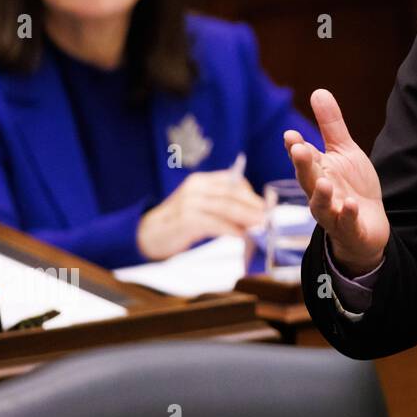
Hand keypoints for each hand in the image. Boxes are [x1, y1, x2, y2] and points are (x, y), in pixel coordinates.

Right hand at [137, 169, 266, 260]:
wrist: (149, 234)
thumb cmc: (181, 222)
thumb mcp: (202, 207)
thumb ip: (224, 207)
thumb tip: (256, 216)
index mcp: (201, 180)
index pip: (233, 181)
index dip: (251, 194)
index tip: (265, 207)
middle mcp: (195, 187)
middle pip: (231, 194)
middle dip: (252, 206)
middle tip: (267, 217)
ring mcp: (189, 202)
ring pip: (225, 207)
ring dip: (246, 217)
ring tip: (259, 226)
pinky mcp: (185, 219)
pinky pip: (214, 223)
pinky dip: (230, 229)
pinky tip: (241, 235)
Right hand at [285, 88, 388, 276]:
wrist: (368, 225)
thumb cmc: (351, 186)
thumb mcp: (344, 152)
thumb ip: (330, 125)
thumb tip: (318, 91)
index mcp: (317, 171)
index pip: (304, 158)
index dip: (296, 147)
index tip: (290, 135)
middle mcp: (320, 193)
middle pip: (307, 179)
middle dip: (302, 165)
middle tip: (299, 149)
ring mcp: (333, 213)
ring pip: (321, 206)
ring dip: (321, 194)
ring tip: (324, 181)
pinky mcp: (350, 228)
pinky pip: (346, 223)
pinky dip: (346, 214)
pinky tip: (350, 204)